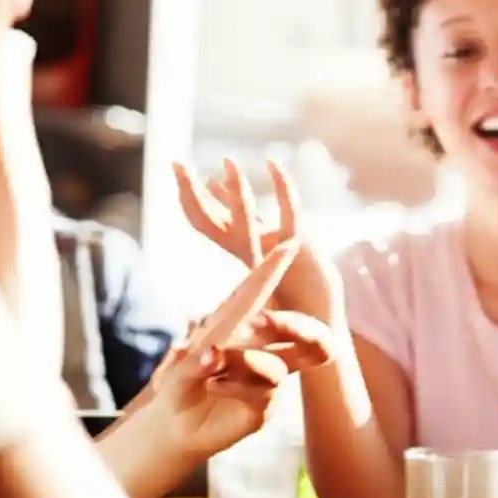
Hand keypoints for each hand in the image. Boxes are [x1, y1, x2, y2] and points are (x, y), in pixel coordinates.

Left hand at [142, 245, 331, 458]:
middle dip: (292, 323)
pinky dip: (236, 385)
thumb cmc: (177, 386)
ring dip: (244, 361)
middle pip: (303, 331)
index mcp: (239, 327)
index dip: (275, 268)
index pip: (260, 293)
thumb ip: (193, 361)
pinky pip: (265, 391)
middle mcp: (261, 349)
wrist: (172, 426)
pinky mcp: (264, 404)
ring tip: (210, 369)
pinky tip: (213, 385)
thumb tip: (216, 353)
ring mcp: (267, 377)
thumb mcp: (175, 370)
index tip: (291, 243)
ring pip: (279, 364)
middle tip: (261, 321)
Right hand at [174, 159, 340, 323]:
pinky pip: (288, 216)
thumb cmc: (304, 300)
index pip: (205, 223)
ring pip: (243, 221)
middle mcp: (249, 256)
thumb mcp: (275, 259)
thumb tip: (224, 211)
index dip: (190, 198)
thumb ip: (249, 236)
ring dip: (236, 192)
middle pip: (209, 221)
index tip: (177, 171)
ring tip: (227, 162)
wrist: (323, 336)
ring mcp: (270, 256)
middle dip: (190, 192)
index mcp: (241, 257)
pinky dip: (282, 190)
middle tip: (175, 163)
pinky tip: (275, 167)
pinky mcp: (298, 252)